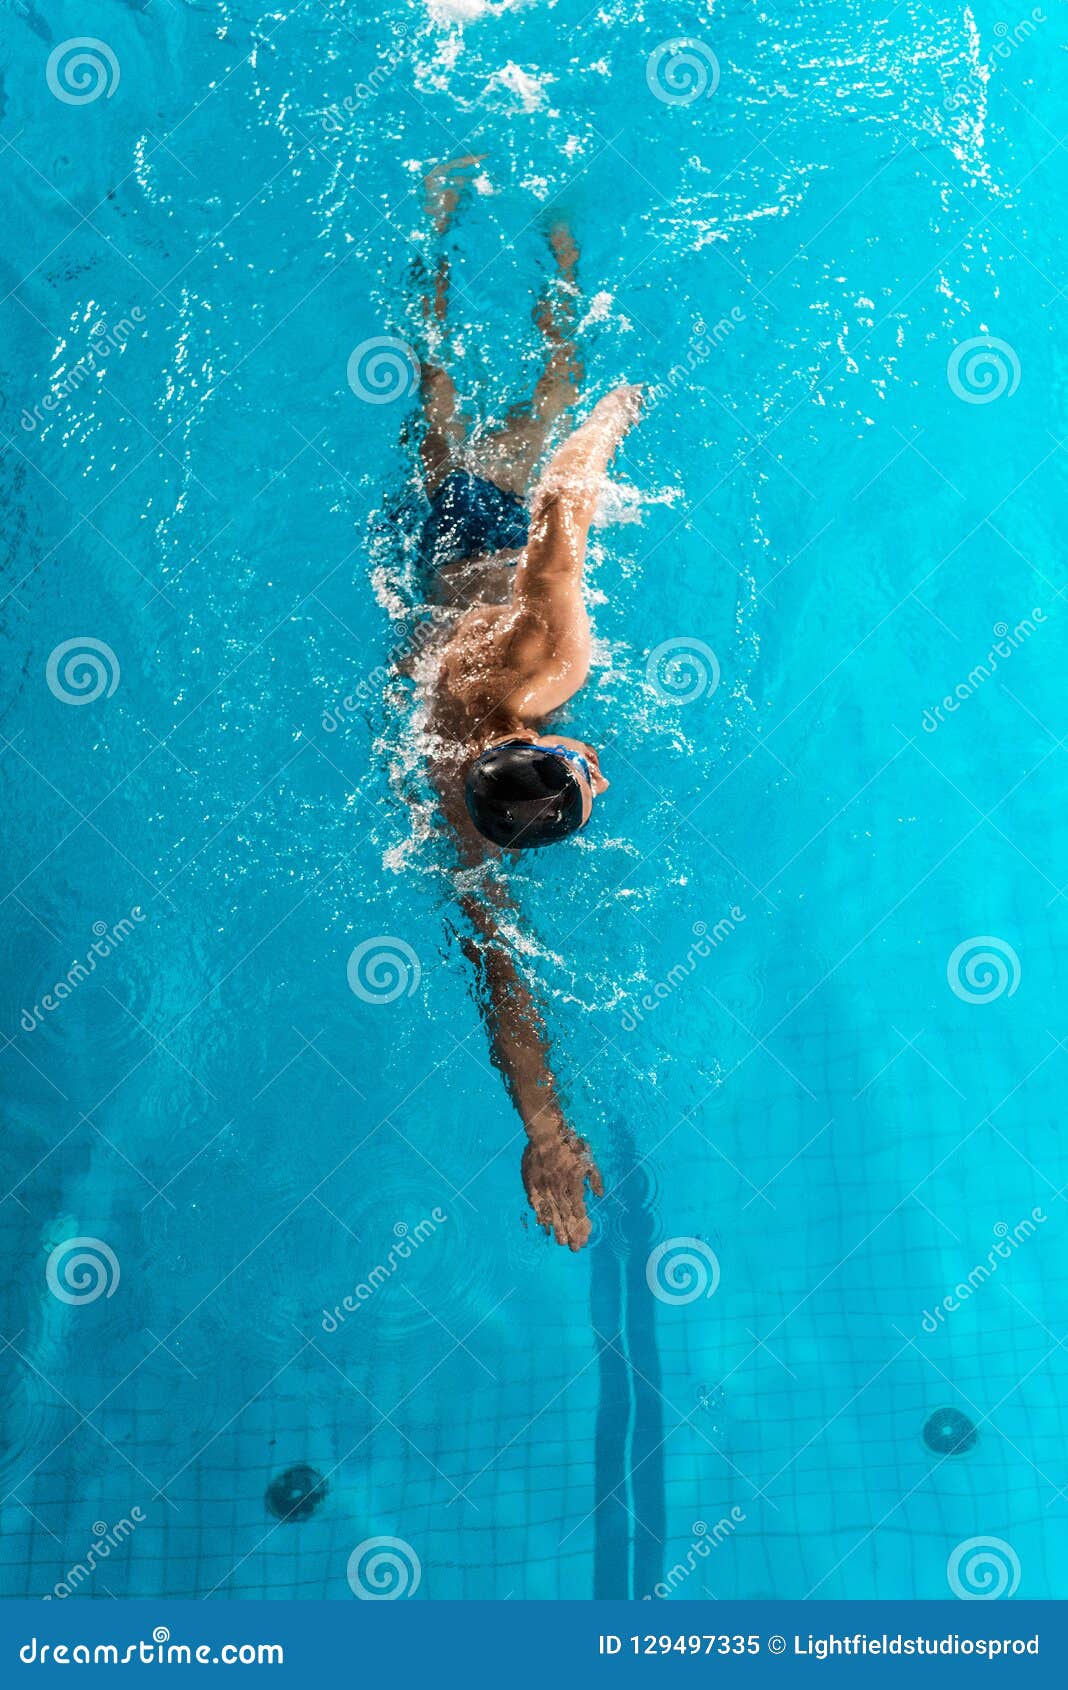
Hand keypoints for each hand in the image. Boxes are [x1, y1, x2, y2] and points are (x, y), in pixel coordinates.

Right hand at [522, 1127, 603, 1250]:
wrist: (546, 1132)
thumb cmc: (570, 1144)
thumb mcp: (588, 1158)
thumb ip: (594, 1177)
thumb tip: (600, 1194)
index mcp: (574, 1184)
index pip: (579, 1211)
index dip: (583, 1225)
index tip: (586, 1238)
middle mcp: (559, 1190)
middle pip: (566, 1216)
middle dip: (571, 1233)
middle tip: (574, 1248)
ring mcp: (544, 1188)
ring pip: (551, 1213)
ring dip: (557, 1229)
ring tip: (561, 1243)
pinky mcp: (532, 1185)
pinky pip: (536, 1204)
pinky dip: (540, 1215)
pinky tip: (544, 1225)